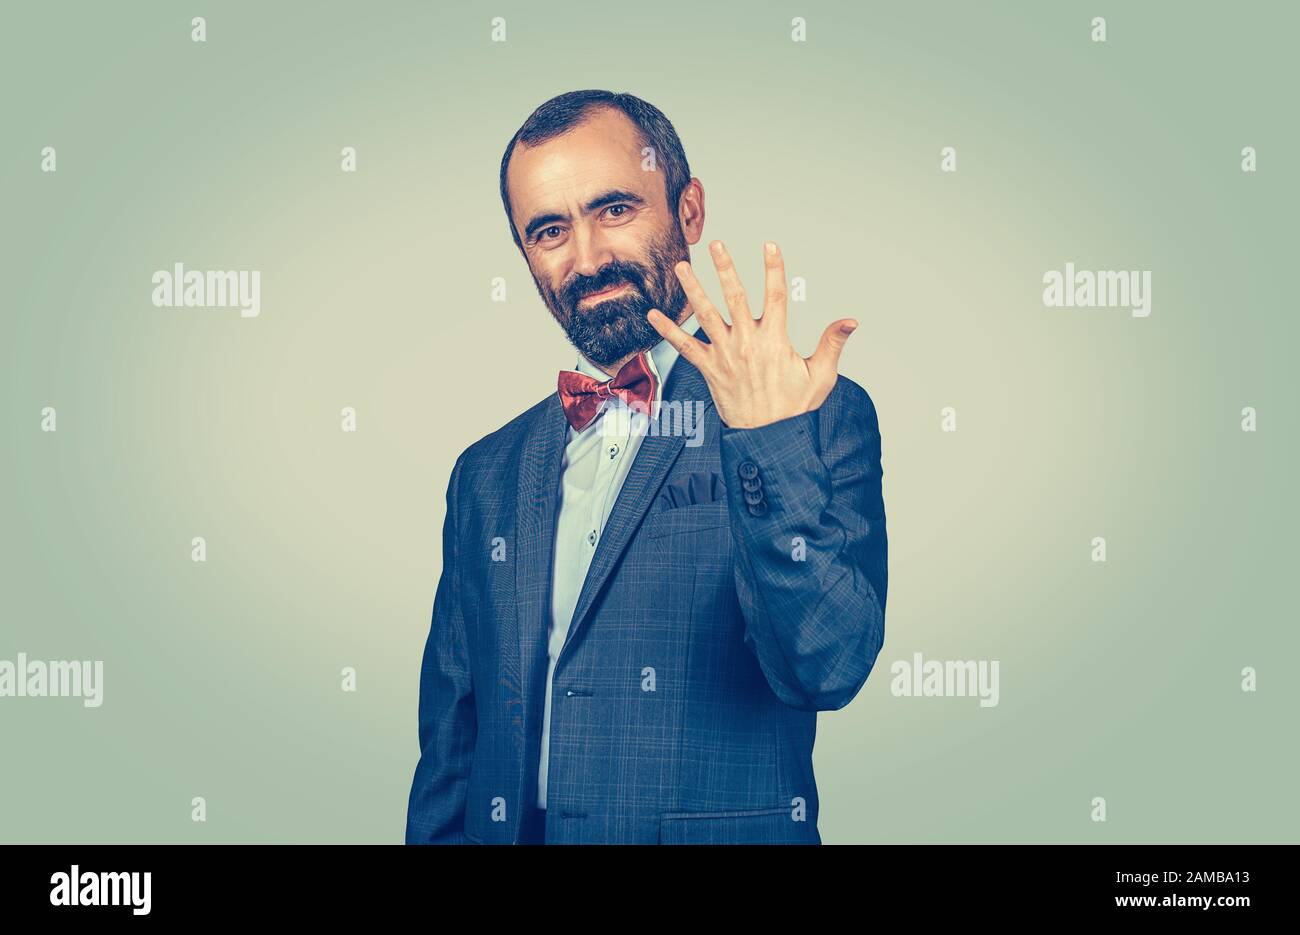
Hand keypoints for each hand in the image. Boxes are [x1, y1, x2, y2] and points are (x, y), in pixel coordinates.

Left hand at [646, 240, 857, 428]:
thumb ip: (832, 344)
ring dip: (693, 289)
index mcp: (775, 341)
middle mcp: (747, 343)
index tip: (770, 246)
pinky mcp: (709, 369)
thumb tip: (851, 321)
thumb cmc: (794, 408)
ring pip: (706, 315)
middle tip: (716, 245)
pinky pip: (684, 346)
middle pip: (735, 297)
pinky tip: (652, 314)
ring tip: (682, 266)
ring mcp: (725, 355)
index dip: (773, 269)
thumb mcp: (821, 376)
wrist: (768, 438)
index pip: (776, 296)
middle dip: (725, 268)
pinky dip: (668, 330)